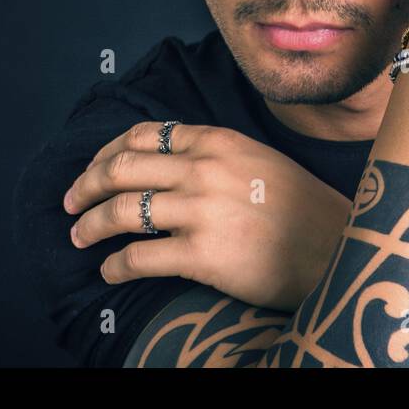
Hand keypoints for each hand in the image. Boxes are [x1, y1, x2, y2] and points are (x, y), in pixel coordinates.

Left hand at [62, 122, 350, 310]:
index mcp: (218, 141)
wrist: (338, 249)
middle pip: (121, 168)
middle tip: (69, 204)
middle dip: (85, 186)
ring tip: (79, 238)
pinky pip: (139, 257)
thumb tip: (164, 164)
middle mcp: (205, 169)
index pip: (145, 135)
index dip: (106, 153)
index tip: (92, 171)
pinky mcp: (203, 254)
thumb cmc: (300, 209)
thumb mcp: (257, 160)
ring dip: (89, 226)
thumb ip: (213, 155)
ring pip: (122, 210)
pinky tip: (108, 273)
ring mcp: (203, 210)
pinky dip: (114, 266)